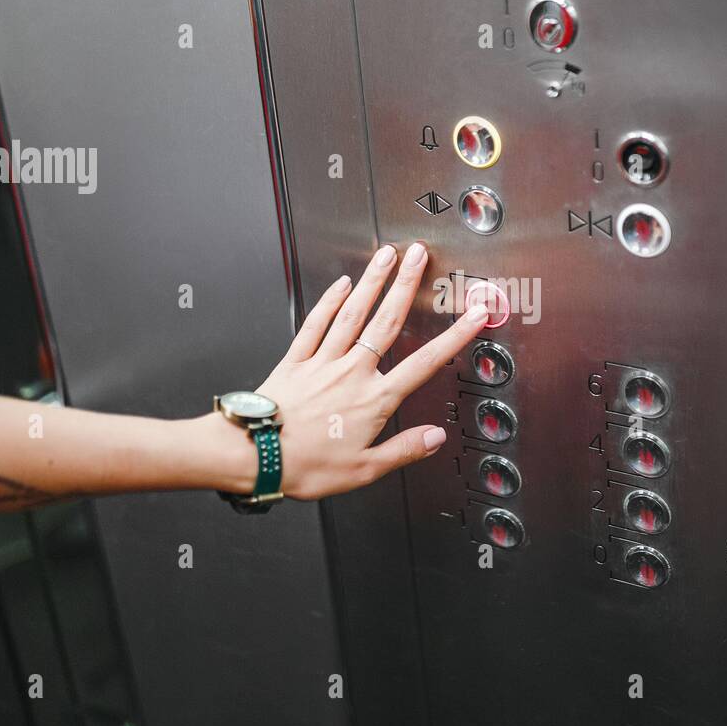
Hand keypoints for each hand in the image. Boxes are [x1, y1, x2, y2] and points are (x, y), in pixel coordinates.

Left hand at [252, 242, 487, 499]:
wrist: (254, 455)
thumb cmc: (305, 466)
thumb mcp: (363, 469)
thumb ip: (403, 450)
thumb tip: (434, 438)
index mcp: (373, 400)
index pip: (424, 363)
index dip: (453, 337)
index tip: (472, 315)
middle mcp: (351, 373)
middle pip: (387, 321)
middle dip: (406, 285)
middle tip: (419, 255)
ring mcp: (322, 362)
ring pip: (353, 313)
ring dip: (372, 281)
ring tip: (386, 255)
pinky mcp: (296, 361)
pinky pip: (316, 324)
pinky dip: (330, 302)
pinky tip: (341, 284)